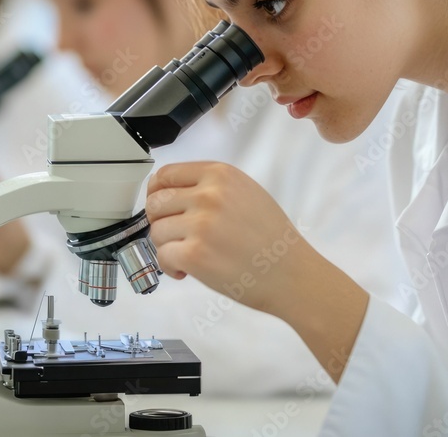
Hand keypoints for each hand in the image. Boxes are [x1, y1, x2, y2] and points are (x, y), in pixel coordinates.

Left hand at [147, 161, 369, 381]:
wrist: (291, 274)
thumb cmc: (271, 238)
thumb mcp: (246, 192)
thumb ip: (211, 186)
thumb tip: (169, 191)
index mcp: (220, 174)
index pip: (166, 173)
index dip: (156, 192)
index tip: (161, 208)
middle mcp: (209, 194)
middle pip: (156, 202)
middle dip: (160, 222)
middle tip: (175, 237)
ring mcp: (200, 224)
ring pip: (157, 231)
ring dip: (167, 247)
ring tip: (188, 257)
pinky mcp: (195, 254)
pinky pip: (162, 256)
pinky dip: (169, 267)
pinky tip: (186, 272)